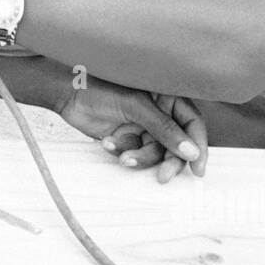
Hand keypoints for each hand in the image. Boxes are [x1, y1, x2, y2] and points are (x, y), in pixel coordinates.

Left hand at [57, 79, 206, 183]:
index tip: (197, 168)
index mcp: (167, 96)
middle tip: (163, 177)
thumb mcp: (136, 106)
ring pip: (153, 151)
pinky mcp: (126, 136)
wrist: (66, 93)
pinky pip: (134, 151)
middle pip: (175, 143)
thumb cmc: (101, 87)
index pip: (192, 123)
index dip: (198, 145)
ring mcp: (142, 125)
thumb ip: (165, 129)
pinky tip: (107, 142)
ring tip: (123, 155)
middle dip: (168, 160)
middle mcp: (158, 111)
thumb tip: (191, 152)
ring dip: (139, 156)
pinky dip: (122, 150)